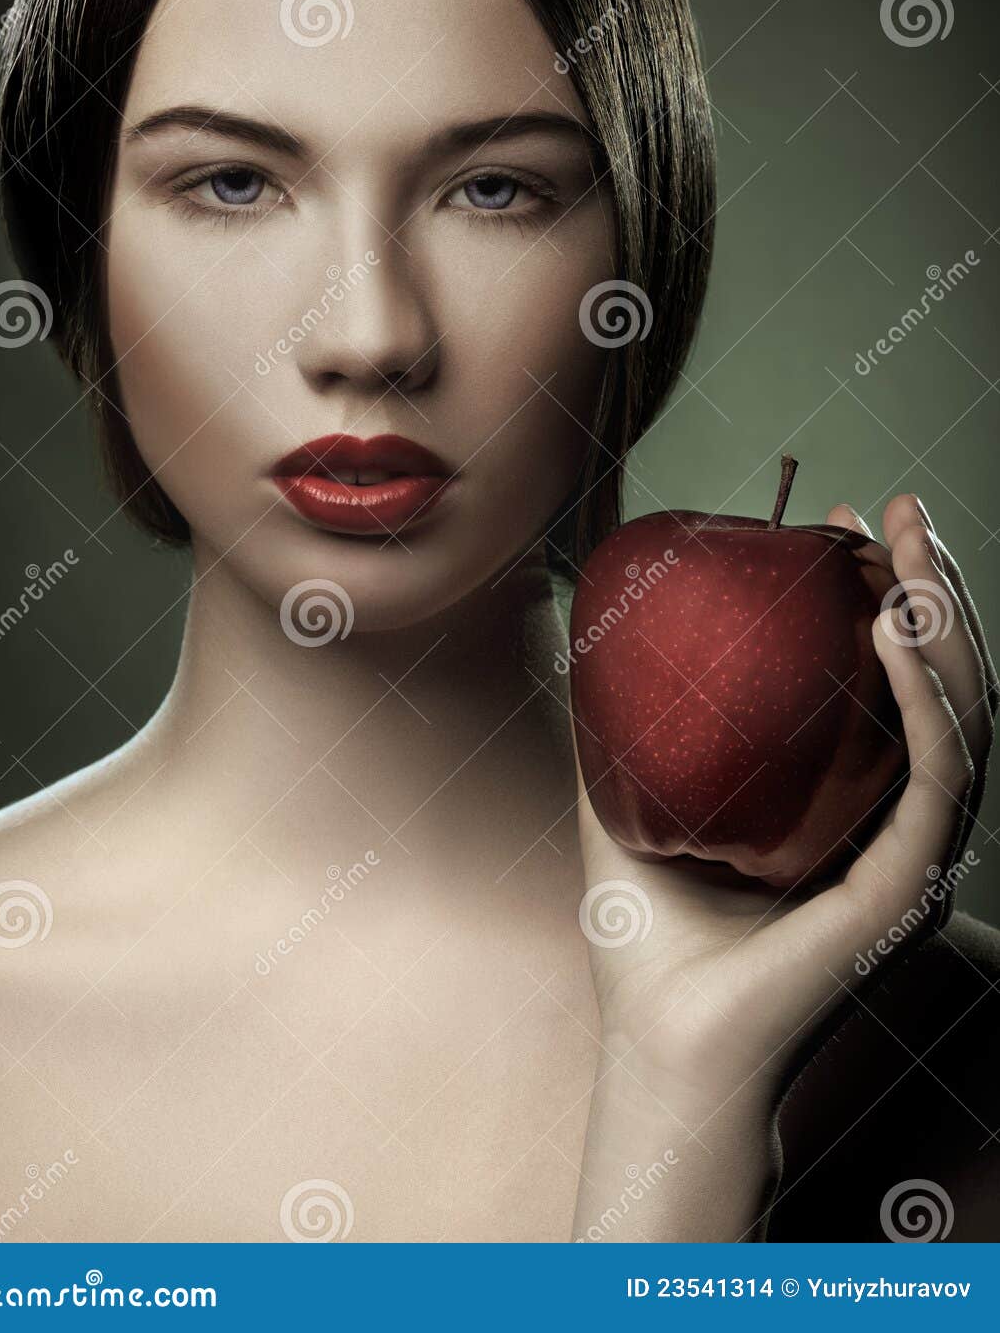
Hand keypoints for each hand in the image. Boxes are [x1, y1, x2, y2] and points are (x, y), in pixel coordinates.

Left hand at [574, 492, 994, 1125]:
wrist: (656, 1039)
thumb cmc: (648, 931)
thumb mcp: (631, 796)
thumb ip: (623, 723)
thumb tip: (592, 630)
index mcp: (848, 799)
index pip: (891, 680)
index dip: (885, 592)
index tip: (850, 521)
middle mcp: (894, 820)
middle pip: (942, 684)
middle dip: (932, 586)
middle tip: (898, 512)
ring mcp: (908, 852)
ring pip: (960, 718)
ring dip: (944, 625)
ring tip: (908, 554)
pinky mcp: (904, 886)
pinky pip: (935, 776)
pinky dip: (927, 700)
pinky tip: (898, 636)